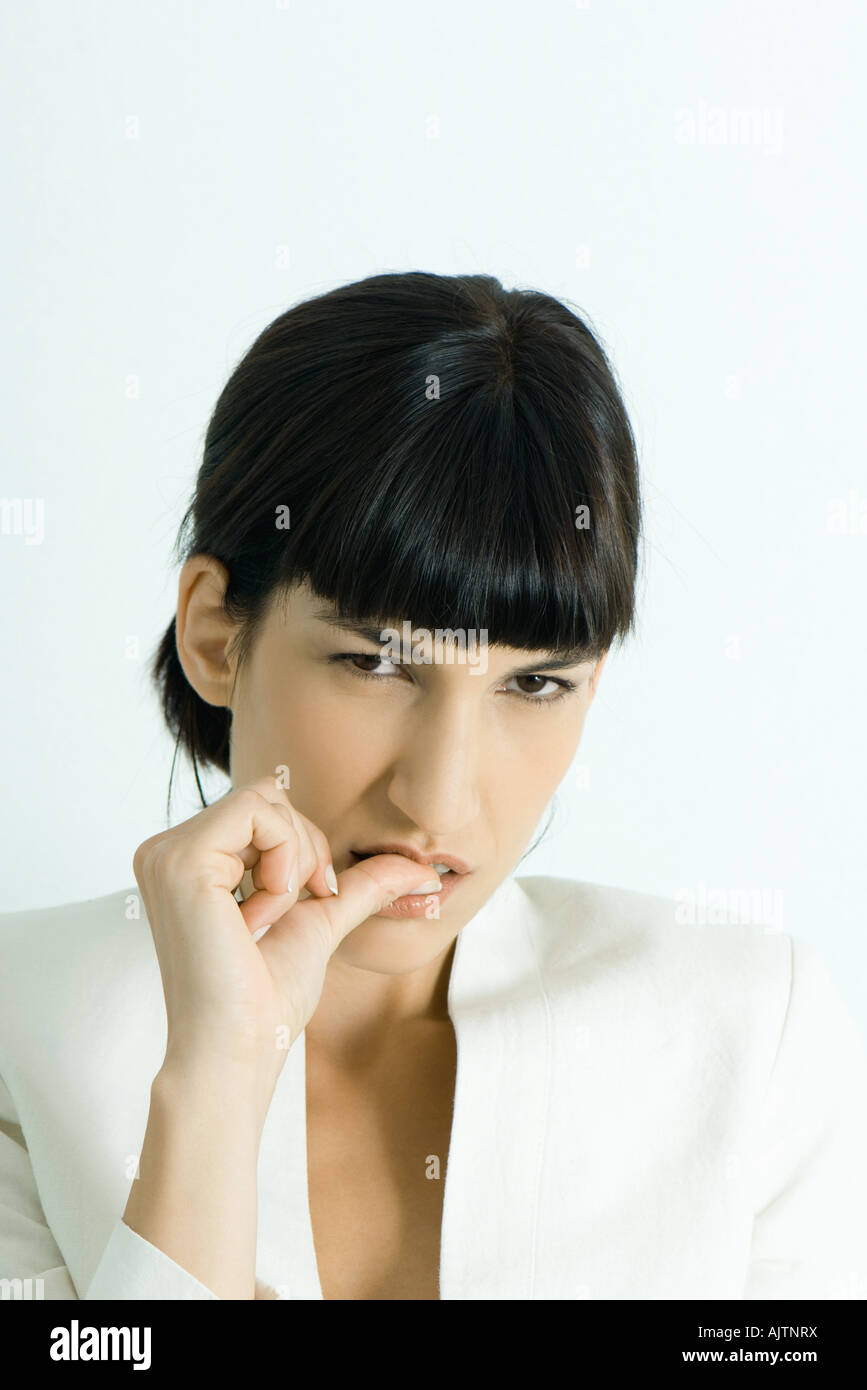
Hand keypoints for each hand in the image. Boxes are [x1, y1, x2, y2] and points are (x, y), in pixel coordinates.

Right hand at [132, 773, 441, 1102]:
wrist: (239, 1049)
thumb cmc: (265, 1000)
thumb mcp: (320, 921)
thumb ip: (360, 886)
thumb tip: (424, 870)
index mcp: (186, 861)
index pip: (263, 806)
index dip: (302, 846)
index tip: (303, 902)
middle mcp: (165, 852)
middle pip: (265, 795)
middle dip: (301, 849)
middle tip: (290, 910)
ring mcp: (165, 854)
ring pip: (263, 799)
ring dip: (292, 861)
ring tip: (268, 918)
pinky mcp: (181, 862)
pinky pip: (256, 813)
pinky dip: (281, 862)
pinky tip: (259, 917)